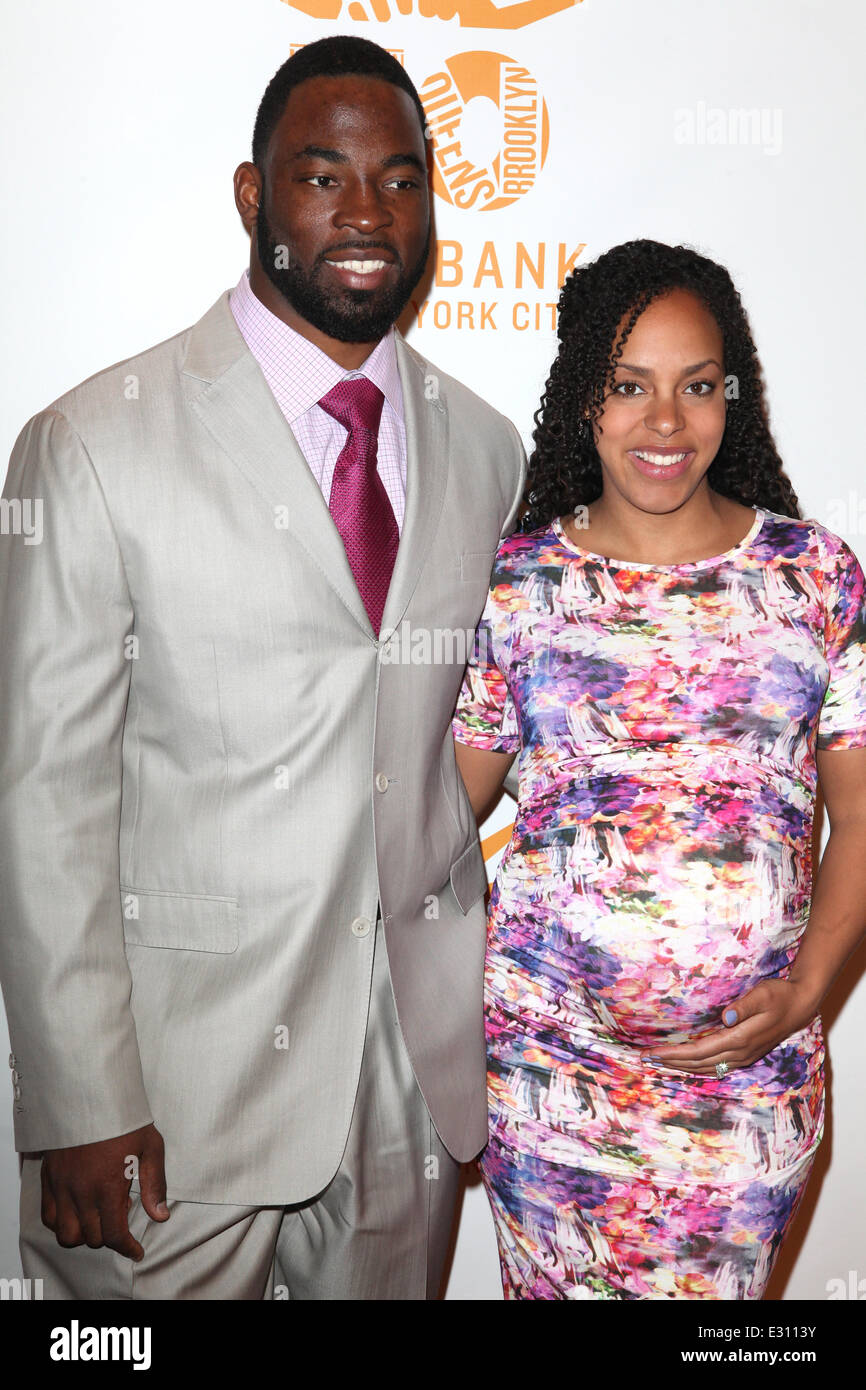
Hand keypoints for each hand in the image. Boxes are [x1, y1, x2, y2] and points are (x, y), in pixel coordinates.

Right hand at [40, 1122, 167, 1260]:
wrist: (90, 1095)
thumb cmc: (123, 1119)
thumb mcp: (150, 1146)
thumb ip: (156, 1183)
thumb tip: (161, 1215)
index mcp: (108, 1187)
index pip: (114, 1235)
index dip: (127, 1248)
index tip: (136, 1250)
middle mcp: (82, 1193)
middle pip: (92, 1238)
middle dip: (110, 1236)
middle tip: (121, 1217)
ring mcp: (62, 1187)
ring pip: (67, 1234)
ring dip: (84, 1235)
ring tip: (98, 1218)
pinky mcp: (49, 1180)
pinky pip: (48, 1217)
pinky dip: (61, 1224)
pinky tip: (77, 1212)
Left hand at [641, 978, 819, 1076]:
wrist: (800, 1005)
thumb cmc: (779, 996)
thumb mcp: (762, 994)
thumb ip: (743, 1006)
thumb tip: (725, 1018)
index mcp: (740, 1039)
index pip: (698, 1051)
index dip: (673, 1054)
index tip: (652, 1053)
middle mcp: (739, 1053)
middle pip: (697, 1063)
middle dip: (669, 1062)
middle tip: (643, 1059)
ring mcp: (742, 1057)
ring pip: (705, 1067)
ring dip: (680, 1066)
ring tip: (657, 1063)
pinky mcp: (744, 1055)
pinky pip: (714, 1066)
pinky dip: (695, 1066)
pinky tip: (684, 1063)